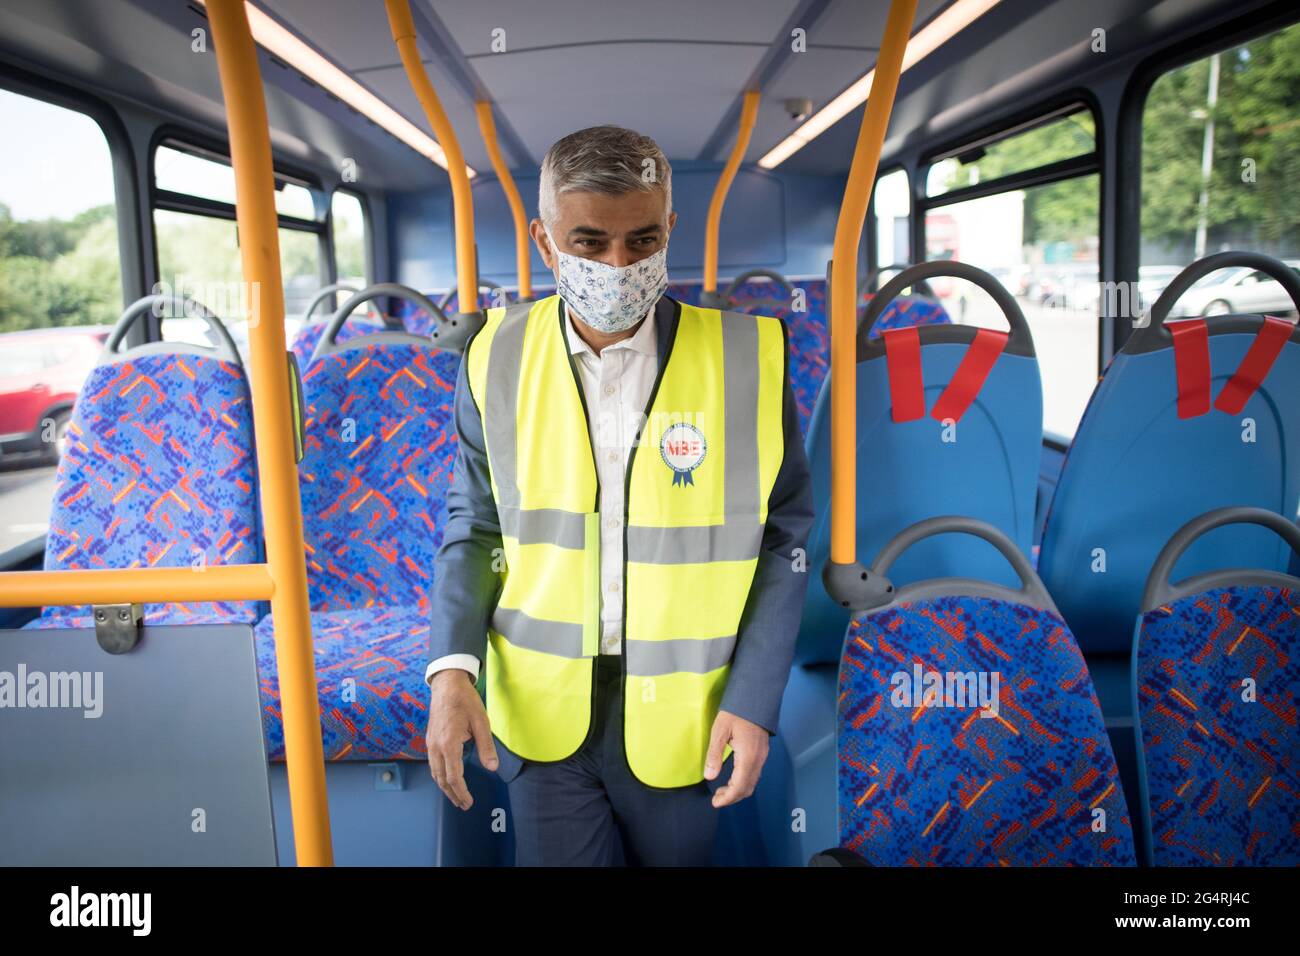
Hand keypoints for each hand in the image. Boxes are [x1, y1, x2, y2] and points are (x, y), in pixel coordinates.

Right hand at [426, 668, 497, 809]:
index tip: (469, 802)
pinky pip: (433, 763)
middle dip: (452, 794)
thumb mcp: (481, 722)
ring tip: (456, 796)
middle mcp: (436, 746)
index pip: (454, 777)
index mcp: (449, 743)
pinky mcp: (430, 739)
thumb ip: (486, 747)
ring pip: (435, 772)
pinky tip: (448, 777)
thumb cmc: (465, 700)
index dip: (462, 792)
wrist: (447, 684)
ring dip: (445, 787)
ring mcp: (430, 743)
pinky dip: (440, 775)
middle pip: (441, 779)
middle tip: (464, 805)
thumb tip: (492, 767)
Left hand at [703, 710, 768, 807]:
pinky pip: (754, 774)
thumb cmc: (735, 712)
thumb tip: (709, 776)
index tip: (715, 803)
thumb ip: (714, 755)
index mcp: (748, 756)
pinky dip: (743, 782)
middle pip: (747, 788)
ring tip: (722, 791)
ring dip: (738, 790)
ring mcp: (762, 756)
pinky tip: (732, 779)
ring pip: (752, 782)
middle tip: (716, 799)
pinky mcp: (762, 752)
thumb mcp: (719, 731)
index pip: (739, 786)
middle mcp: (758, 759)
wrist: (755, 697)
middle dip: (732, 797)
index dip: (728, 798)